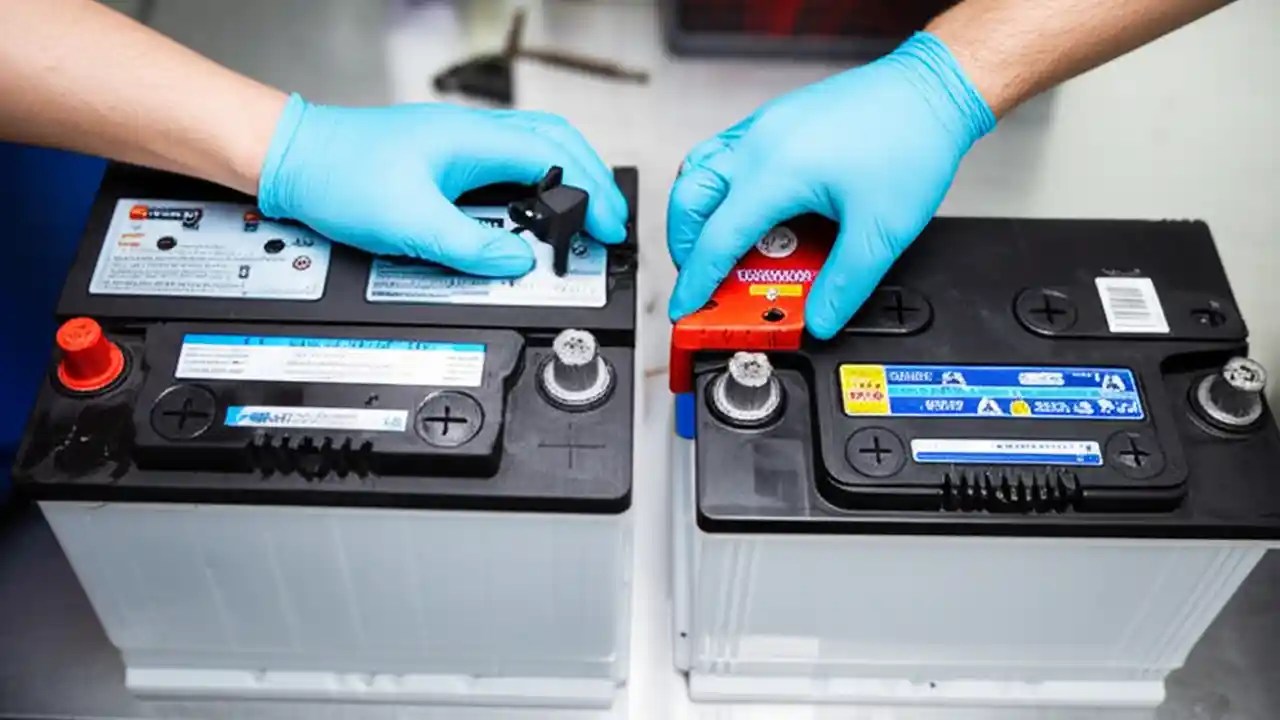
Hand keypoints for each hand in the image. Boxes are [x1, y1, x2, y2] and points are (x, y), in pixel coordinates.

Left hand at [257, 95, 628, 275]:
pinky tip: (534, 212)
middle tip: (609, 223)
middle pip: (558, 142)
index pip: (557, 159)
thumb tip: (517, 261)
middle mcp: (473, 134)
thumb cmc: (339, 176)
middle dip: (592, 180)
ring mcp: (460, 143)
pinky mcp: (447, 159)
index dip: (590, 194)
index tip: (606, 229)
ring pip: (535, 151)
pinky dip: (535, 187)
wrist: (292, 160)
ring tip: (583, 217)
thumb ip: (472, 248)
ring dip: (567, 180)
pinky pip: (508, 166)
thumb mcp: (411, 225)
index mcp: (474, 139)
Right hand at [667, 32, 994, 338]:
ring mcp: (763, 126)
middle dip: (685, 248)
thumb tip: (820, 318)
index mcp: (774, 172)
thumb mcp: (881, 231)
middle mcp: (758, 144)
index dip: (697, 281)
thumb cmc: (911, 140)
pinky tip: (748, 210)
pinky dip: (718, 188)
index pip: (716, 239)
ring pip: (698, 172)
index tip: (687, 307)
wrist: (933, 88)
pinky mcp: (775, 119)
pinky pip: (723, 154)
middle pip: (689, 202)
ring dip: (697, 215)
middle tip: (703, 280)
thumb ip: (845, 284)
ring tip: (718, 248)